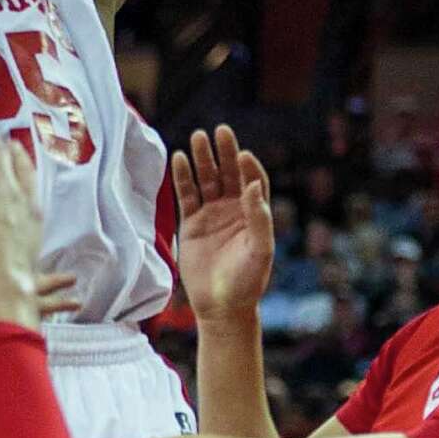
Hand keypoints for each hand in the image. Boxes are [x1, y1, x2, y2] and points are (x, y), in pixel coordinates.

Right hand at [172, 124, 272, 321]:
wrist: (220, 306)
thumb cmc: (247, 282)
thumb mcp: (259, 251)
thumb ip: (258, 218)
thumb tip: (253, 185)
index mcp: (254, 215)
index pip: (253, 181)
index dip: (248, 167)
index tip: (243, 155)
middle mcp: (234, 210)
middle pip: (229, 174)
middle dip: (225, 153)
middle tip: (220, 131)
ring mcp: (212, 214)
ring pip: (207, 179)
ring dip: (202, 159)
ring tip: (197, 137)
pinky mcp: (191, 223)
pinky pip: (187, 195)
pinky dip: (183, 177)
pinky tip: (179, 159)